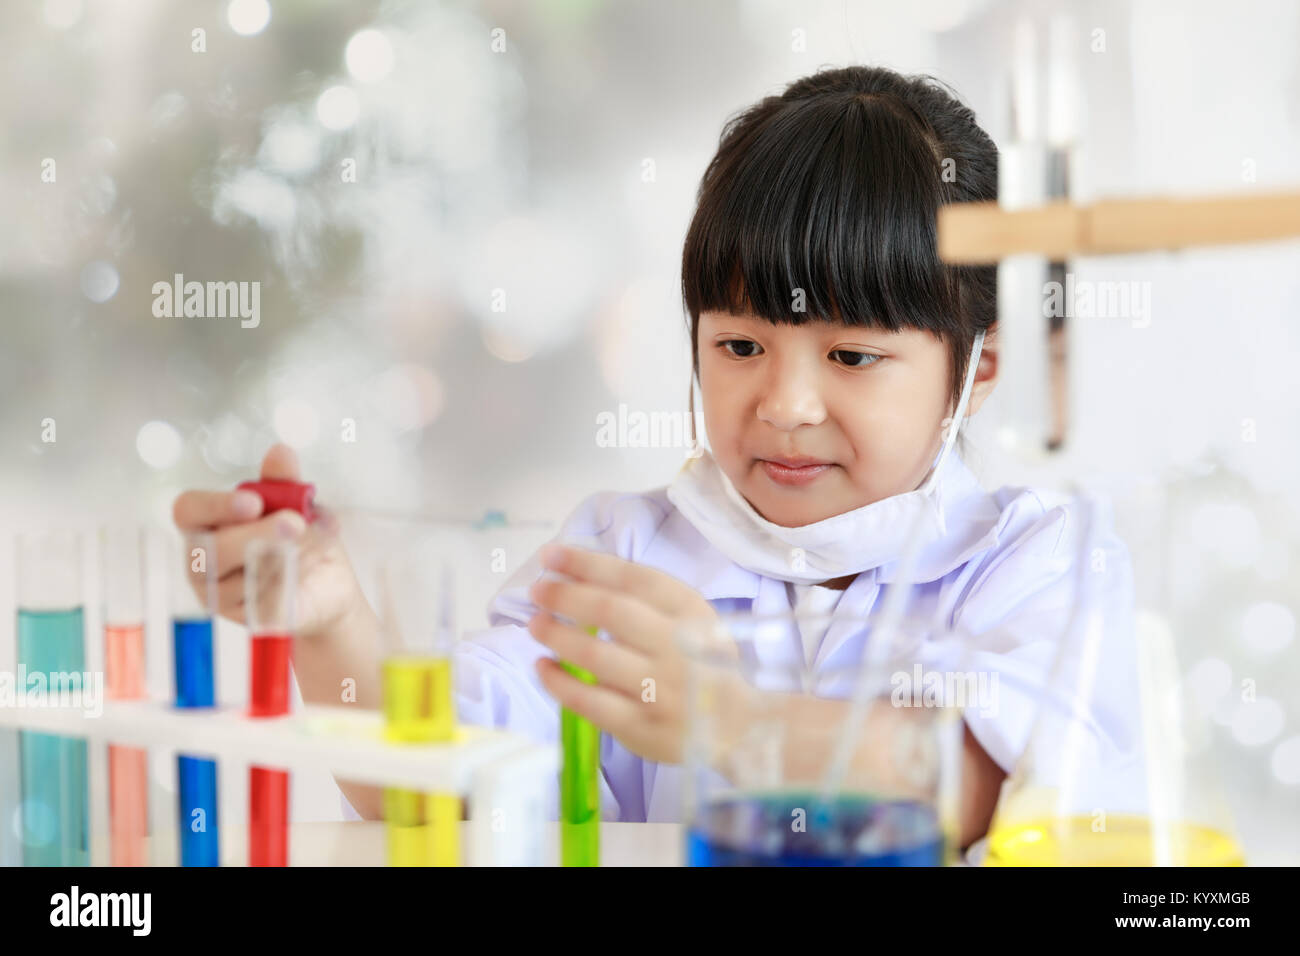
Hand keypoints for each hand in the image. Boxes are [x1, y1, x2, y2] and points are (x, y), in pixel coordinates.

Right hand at [171, 443, 364, 639]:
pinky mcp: (249, 620)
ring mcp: (221, 596)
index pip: (188, 511)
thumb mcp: (298, 506)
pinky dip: (294, 577)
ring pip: (241, 577)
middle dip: (256, 534)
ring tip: (318, 539)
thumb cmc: (301, 540)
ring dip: (287, 554)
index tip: (253, 501)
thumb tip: (281, 451)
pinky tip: (314, 561)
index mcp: (206, 526)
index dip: (215, 506)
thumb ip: (284, 483)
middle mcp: (203, 563)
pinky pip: (265, 601)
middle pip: (211, 551)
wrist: (328, 586)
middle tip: (296, 522)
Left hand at [526, 543, 717, 764]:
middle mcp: (677, 647)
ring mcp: (659, 690)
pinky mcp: (641, 727)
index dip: (586, 564)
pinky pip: (589, 702)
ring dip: (557, 635)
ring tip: (535, 624)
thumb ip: (648, 599)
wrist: (739, 727)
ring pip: (595, 655)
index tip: (551, 555)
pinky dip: (559, 682)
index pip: (633, 578)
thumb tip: (580, 576)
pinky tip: (543, 667)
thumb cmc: (703, 663)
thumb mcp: (693, 620)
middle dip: (565, 596)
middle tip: (538, 591)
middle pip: (610, 611)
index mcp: (691, 612)